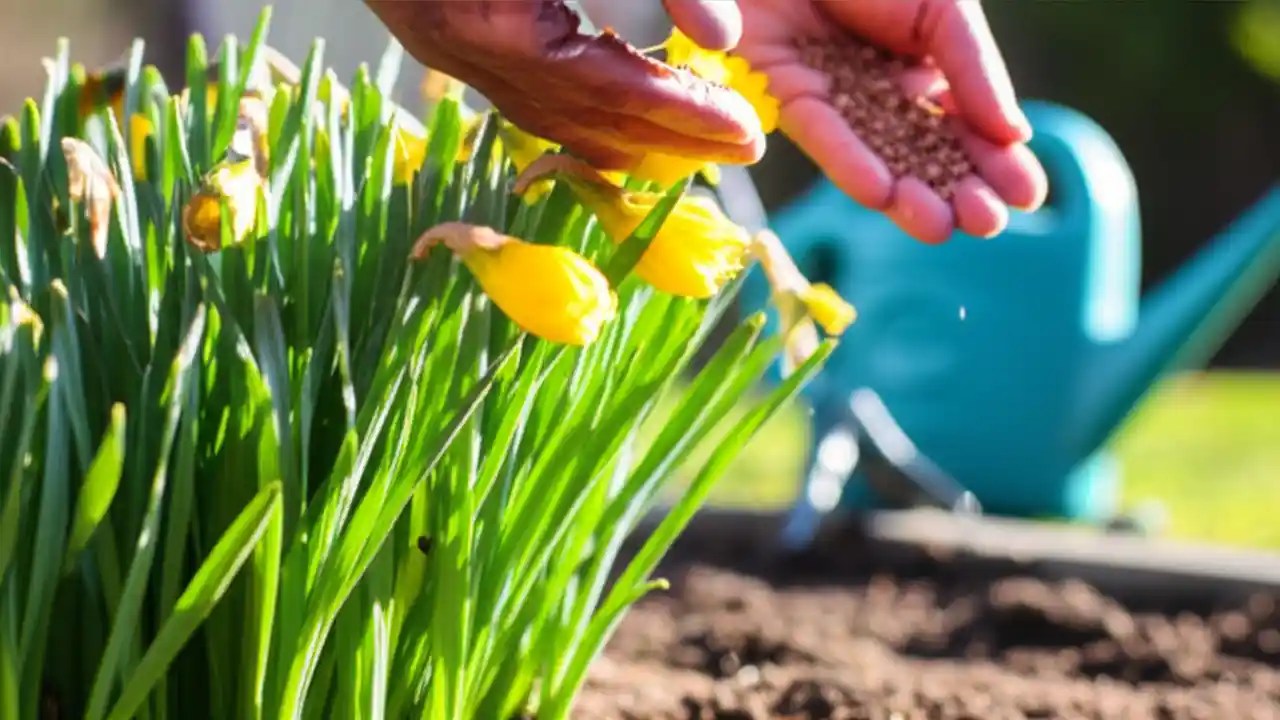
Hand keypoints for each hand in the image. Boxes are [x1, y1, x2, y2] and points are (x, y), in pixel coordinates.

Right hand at [365, 0, 765, 170]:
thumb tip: (719, 36)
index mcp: (491, 23)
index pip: (609, 87)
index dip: (684, 113)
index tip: (748, 132)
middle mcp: (464, 47)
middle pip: (585, 119)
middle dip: (670, 136)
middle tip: (742, 147)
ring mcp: (447, 45)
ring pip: (551, 115)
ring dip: (629, 131)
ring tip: (695, 139)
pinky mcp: (443, 30)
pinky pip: (524, 94)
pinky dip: (584, 109)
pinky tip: (622, 108)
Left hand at [731, 0, 1047, 241]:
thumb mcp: (943, 11)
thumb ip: (974, 73)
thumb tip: (1016, 136)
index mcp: (924, 70)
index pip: (965, 129)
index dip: (995, 163)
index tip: (1026, 196)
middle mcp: (879, 95)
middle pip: (922, 155)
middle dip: (956, 191)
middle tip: (986, 223)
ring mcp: (834, 100)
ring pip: (874, 159)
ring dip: (908, 197)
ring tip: (940, 228)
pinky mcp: (786, 97)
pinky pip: (822, 136)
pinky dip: (851, 165)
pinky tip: (882, 193)